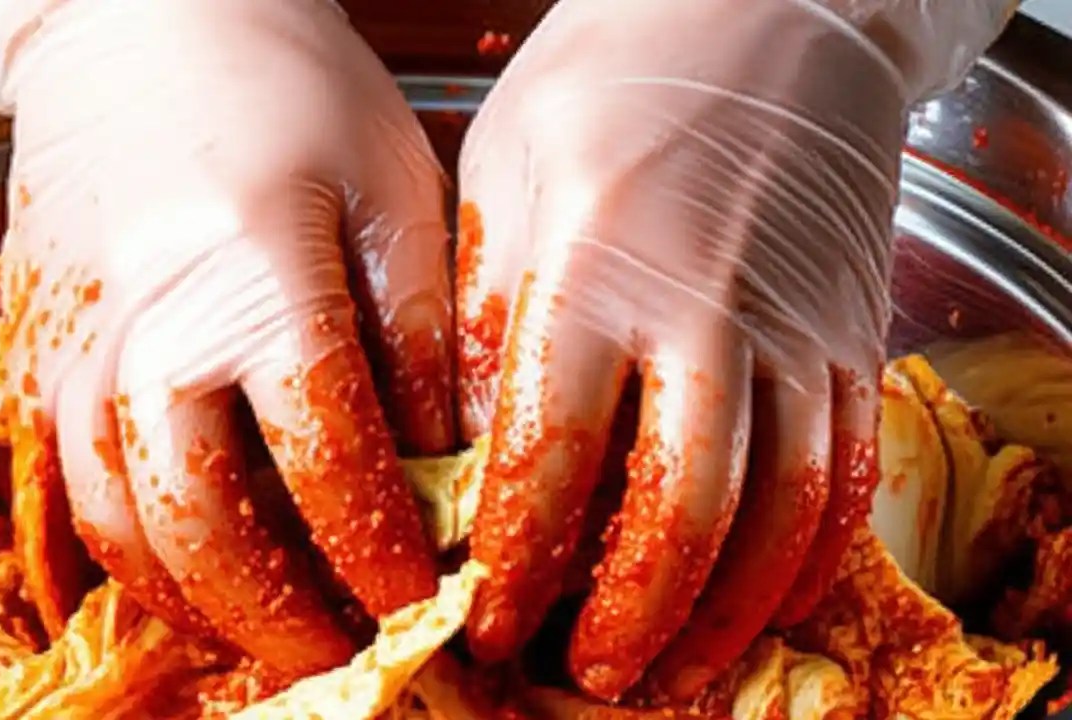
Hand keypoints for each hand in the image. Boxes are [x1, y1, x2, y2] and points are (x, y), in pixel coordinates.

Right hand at [0, 0, 454, 678]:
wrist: (137, 18)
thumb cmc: (283, 84)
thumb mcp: (389, 188)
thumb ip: (416, 332)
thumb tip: (446, 458)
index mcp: (255, 289)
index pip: (327, 470)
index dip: (381, 557)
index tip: (429, 605)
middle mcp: (145, 338)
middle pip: (204, 531)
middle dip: (282, 618)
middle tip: (347, 657)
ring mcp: (71, 352)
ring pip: (119, 532)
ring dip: (200, 604)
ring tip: (270, 632)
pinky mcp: (32, 353)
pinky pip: (65, 489)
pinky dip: (130, 553)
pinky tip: (186, 569)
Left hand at [455, 0, 1014, 700]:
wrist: (770, 7)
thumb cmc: (612, 75)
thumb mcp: (504, 169)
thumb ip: (488, 313)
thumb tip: (472, 447)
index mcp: (596, 269)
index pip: (551, 458)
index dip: (518, 562)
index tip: (485, 613)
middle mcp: (708, 311)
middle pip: (678, 513)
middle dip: (624, 615)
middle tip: (579, 670)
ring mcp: (798, 328)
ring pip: (779, 515)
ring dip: (721, 614)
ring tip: (667, 668)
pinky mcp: (853, 336)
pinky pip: (847, 474)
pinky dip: (808, 559)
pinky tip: (762, 601)